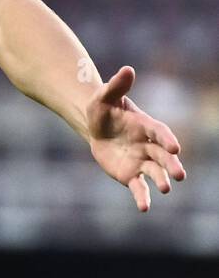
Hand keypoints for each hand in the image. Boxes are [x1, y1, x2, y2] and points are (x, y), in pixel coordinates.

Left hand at [86, 66, 185, 211]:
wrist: (96, 128)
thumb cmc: (103, 109)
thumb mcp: (104, 97)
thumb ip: (116, 86)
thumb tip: (127, 69)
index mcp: (145, 126)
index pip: (159, 132)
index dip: (167, 139)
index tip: (175, 147)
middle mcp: (149, 145)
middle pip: (163, 156)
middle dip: (171, 164)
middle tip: (179, 175)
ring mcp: (142, 161)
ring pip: (155, 172)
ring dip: (161, 180)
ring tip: (165, 188)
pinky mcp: (132, 175)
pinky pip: (139, 187)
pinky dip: (142, 197)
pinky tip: (144, 208)